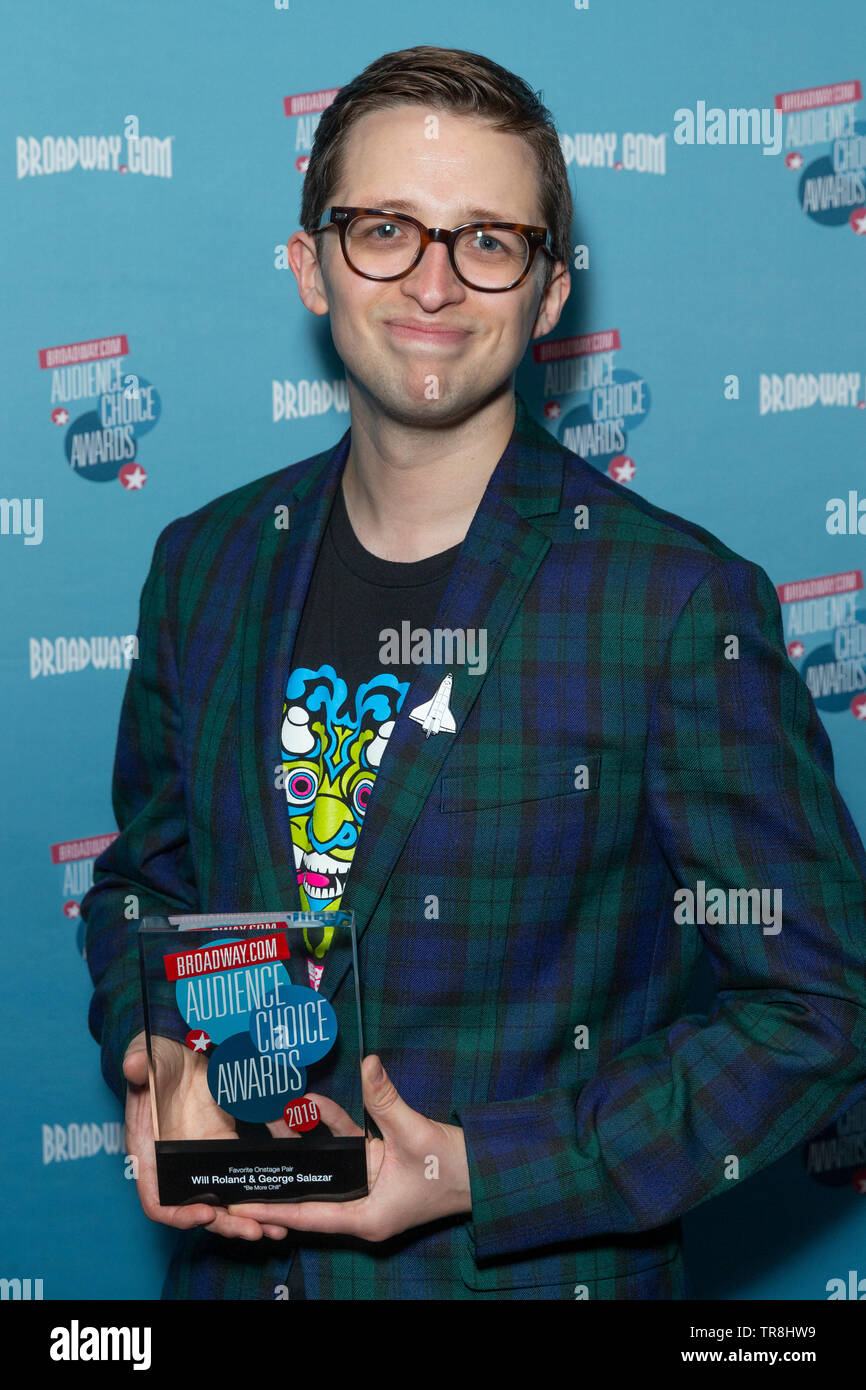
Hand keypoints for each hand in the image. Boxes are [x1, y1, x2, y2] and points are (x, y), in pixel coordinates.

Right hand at [123, 1031, 286, 1240]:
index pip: (156, 1199)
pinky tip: (279, 1201)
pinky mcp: (222, 1143)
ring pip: (221, 1199)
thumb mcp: (146, 1055)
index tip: (206, 1214)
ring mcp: (199, 1155)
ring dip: (245, 1217)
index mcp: (148, 1151)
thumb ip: (138, 1063)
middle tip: (254, 1231)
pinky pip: (237, 1174)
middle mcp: (173, 1163)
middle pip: (196, 1208)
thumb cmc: (156, 1056)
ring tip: (274, 1229)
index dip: (178, 1214)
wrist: (179, 1047)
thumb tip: (134, 1065)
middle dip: (225, 1224)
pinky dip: (255, 1190)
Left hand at [228, 1054, 471, 1241]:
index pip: (308, 1216)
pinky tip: (311, 1106)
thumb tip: (369, 1065)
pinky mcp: (376, 1168)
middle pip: (310, 1194)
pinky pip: (345, 1149)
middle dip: (280, 1176)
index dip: (274, 1208)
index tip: (241, 1203)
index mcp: (365, 1216)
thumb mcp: (414, 1134)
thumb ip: (386, 1100)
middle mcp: (361, 1206)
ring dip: (302, 1144)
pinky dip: (330, 1128)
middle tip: (245, 1164)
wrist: (484, 1173)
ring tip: (272, 1121)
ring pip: (325, 1167)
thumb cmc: (452, 1170)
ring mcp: (368, 1188)